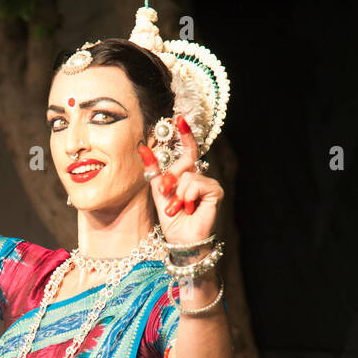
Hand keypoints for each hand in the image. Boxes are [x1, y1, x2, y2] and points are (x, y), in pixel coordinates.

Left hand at [138, 115, 223, 247]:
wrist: (181, 239)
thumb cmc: (171, 218)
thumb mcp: (158, 191)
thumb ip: (153, 170)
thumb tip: (142, 147)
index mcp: (187, 174)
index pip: (188, 149)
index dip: (185, 134)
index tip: (179, 118)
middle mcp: (199, 176)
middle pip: (184, 161)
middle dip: (170, 177)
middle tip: (165, 193)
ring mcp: (208, 183)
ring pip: (188, 175)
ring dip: (177, 194)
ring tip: (178, 208)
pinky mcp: (215, 191)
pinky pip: (195, 183)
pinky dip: (187, 197)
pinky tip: (189, 208)